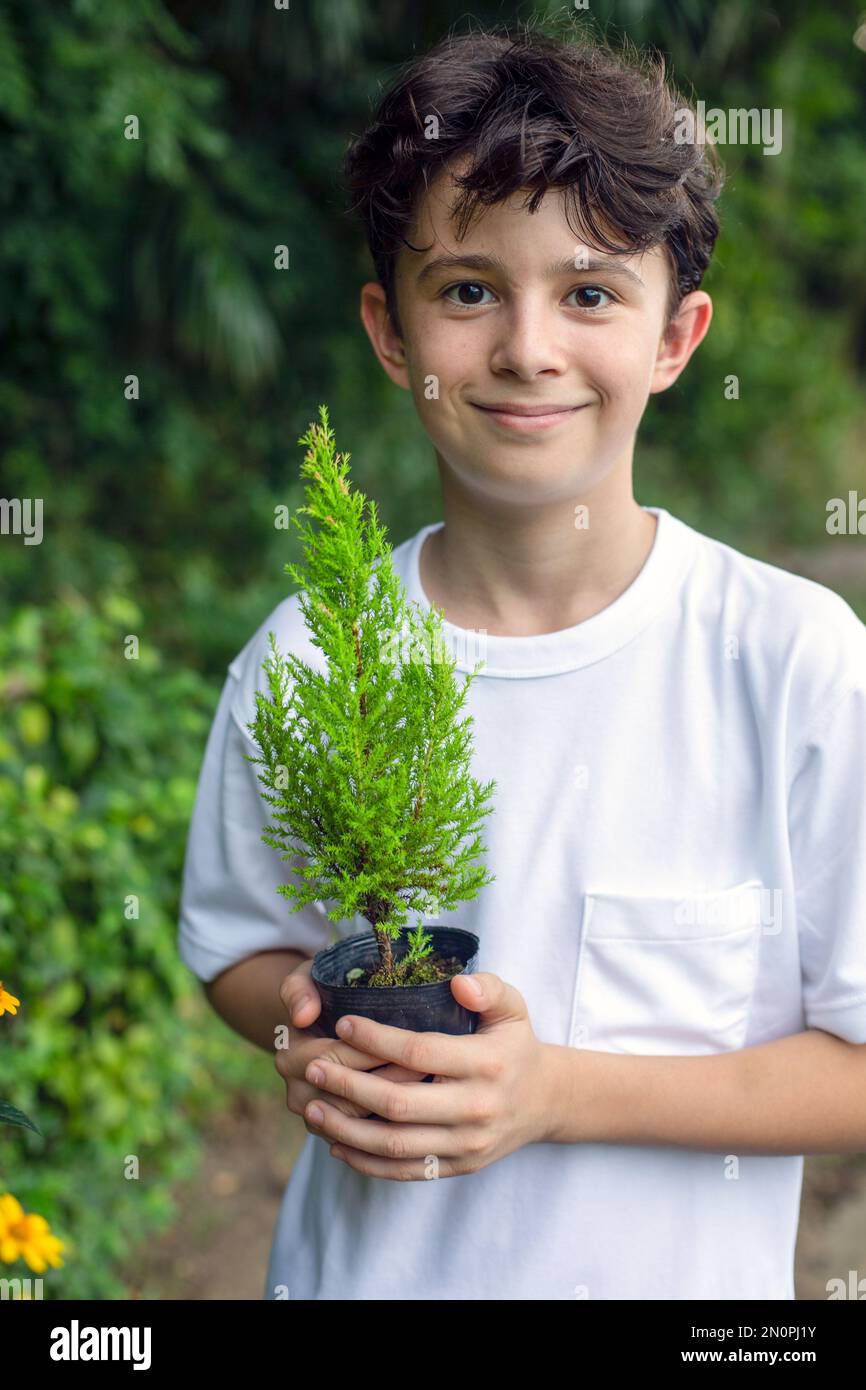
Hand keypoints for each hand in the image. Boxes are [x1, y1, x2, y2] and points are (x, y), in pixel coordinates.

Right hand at [275, 958, 429, 1132]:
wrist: (318, 1027)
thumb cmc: (320, 993)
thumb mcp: (308, 978)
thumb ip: (300, 989)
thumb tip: (303, 1015)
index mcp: (291, 1057)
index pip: (337, 1059)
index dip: (375, 1052)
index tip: (414, 1044)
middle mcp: (299, 1095)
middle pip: (351, 1097)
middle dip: (393, 1081)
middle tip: (434, 1071)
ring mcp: (317, 1121)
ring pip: (360, 1126)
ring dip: (398, 1109)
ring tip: (434, 1089)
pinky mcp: (337, 1137)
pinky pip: (366, 1144)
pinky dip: (393, 1130)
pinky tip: (424, 1114)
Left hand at [299, 971, 556, 1178]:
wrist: (545, 1102)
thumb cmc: (515, 1045)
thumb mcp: (513, 1008)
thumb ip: (489, 989)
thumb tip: (458, 982)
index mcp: (486, 1064)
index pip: (420, 1052)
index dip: (377, 1040)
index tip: (343, 1025)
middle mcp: (476, 1108)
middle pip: (399, 1103)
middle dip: (349, 1086)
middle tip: (312, 1069)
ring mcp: (466, 1144)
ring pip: (395, 1144)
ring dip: (346, 1129)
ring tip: (312, 1109)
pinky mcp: (458, 1167)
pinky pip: (404, 1171)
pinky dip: (365, 1161)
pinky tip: (336, 1143)